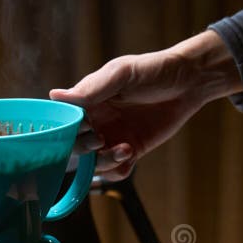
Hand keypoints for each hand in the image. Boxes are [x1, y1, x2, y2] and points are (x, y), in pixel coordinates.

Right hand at [50, 30, 241, 180]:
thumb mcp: (121, 74)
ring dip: (104, 162)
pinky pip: (115, 171)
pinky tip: (130, 154)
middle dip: (85, 149)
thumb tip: (55, 96)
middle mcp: (95, 121)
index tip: (82, 127)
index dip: (66, 130)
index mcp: (86, 101)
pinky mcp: (130, 151)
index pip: (63, 122)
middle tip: (102, 138)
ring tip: (125, 149)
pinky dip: (118, 170)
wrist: (187, 83)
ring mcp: (112, 138)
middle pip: (74, 147)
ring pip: (93, 164)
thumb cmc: (153, 70)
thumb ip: (91, 88)